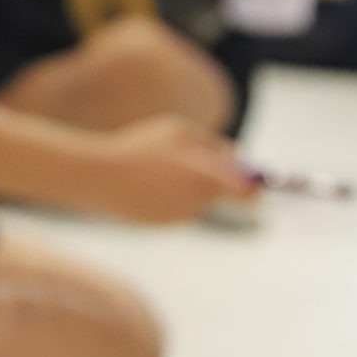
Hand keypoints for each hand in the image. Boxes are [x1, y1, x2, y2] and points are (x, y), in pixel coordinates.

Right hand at [87, 114, 258, 223]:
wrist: (96, 177)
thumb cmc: (138, 147)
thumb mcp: (178, 131)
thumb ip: (213, 144)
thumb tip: (237, 157)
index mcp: (205, 177)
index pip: (248, 191)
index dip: (257, 187)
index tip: (260, 184)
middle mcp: (197, 202)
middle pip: (225, 197)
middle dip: (221, 184)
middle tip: (205, 168)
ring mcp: (179, 216)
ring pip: (199, 201)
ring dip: (191, 188)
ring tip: (159, 172)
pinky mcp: (163, 224)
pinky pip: (178, 209)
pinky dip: (170, 198)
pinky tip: (146, 186)